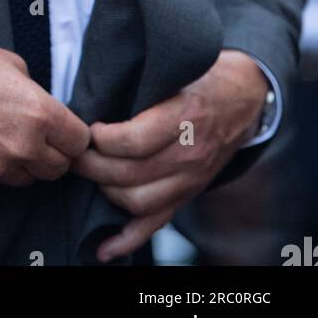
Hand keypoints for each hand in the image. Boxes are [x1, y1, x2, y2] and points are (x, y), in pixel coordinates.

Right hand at [0, 32, 89, 187]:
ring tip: (2, 135)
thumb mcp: (10, 63)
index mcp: (39, 113)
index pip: (79, 143)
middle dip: (52, 151)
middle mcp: (23, 147)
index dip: (72, 134)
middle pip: (58, 168)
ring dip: (24, 162)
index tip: (62, 128)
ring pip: (28, 178)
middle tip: (34, 132)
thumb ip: (35, 94)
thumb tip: (45, 114)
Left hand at [70, 49, 268, 260]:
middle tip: (74, 153)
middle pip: (130, 175)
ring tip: (88, 174)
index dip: (102, 139)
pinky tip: (104, 248)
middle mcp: (189, 154)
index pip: (134, 141)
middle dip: (92, 166)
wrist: (242, 99)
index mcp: (184, 116)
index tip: (89, 129)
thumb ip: (142, 83)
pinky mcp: (188, 195)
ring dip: (104, 191)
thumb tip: (97, 88)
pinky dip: (128, 240)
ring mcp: (190, 179)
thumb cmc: (200, 78)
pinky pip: (156, 224)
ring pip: (138, 202)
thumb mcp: (176, 69)